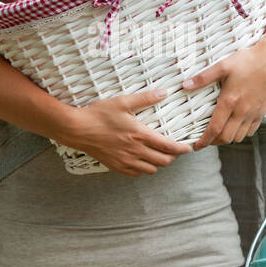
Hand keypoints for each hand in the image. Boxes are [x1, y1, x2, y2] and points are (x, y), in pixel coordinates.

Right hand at [65, 89, 191, 175]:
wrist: (77, 129)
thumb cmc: (99, 114)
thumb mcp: (123, 102)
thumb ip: (145, 98)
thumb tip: (164, 92)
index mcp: (140, 135)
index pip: (168, 147)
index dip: (181, 149)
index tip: (188, 148)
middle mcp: (135, 151)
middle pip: (163, 161)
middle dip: (172, 157)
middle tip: (173, 150)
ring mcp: (125, 161)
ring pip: (151, 170)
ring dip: (158, 164)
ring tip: (158, 155)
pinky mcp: (116, 166)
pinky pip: (136, 174)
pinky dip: (143, 169)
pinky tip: (142, 161)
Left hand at [185, 41, 265, 149]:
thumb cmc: (247, 61)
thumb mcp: (222, 66)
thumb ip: (203, 78)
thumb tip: (184, 86)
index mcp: (229, 101)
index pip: (214, 129)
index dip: (204, 141)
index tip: (196, 146)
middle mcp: (242, 111)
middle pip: (226, 138)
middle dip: (214, 142)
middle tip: (205, 139)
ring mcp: (253, 113)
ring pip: (239, 137)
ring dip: (227, 138)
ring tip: (219, 133)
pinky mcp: (262, 112)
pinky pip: (251, 131)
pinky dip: (241, 134)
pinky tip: (235, 127)